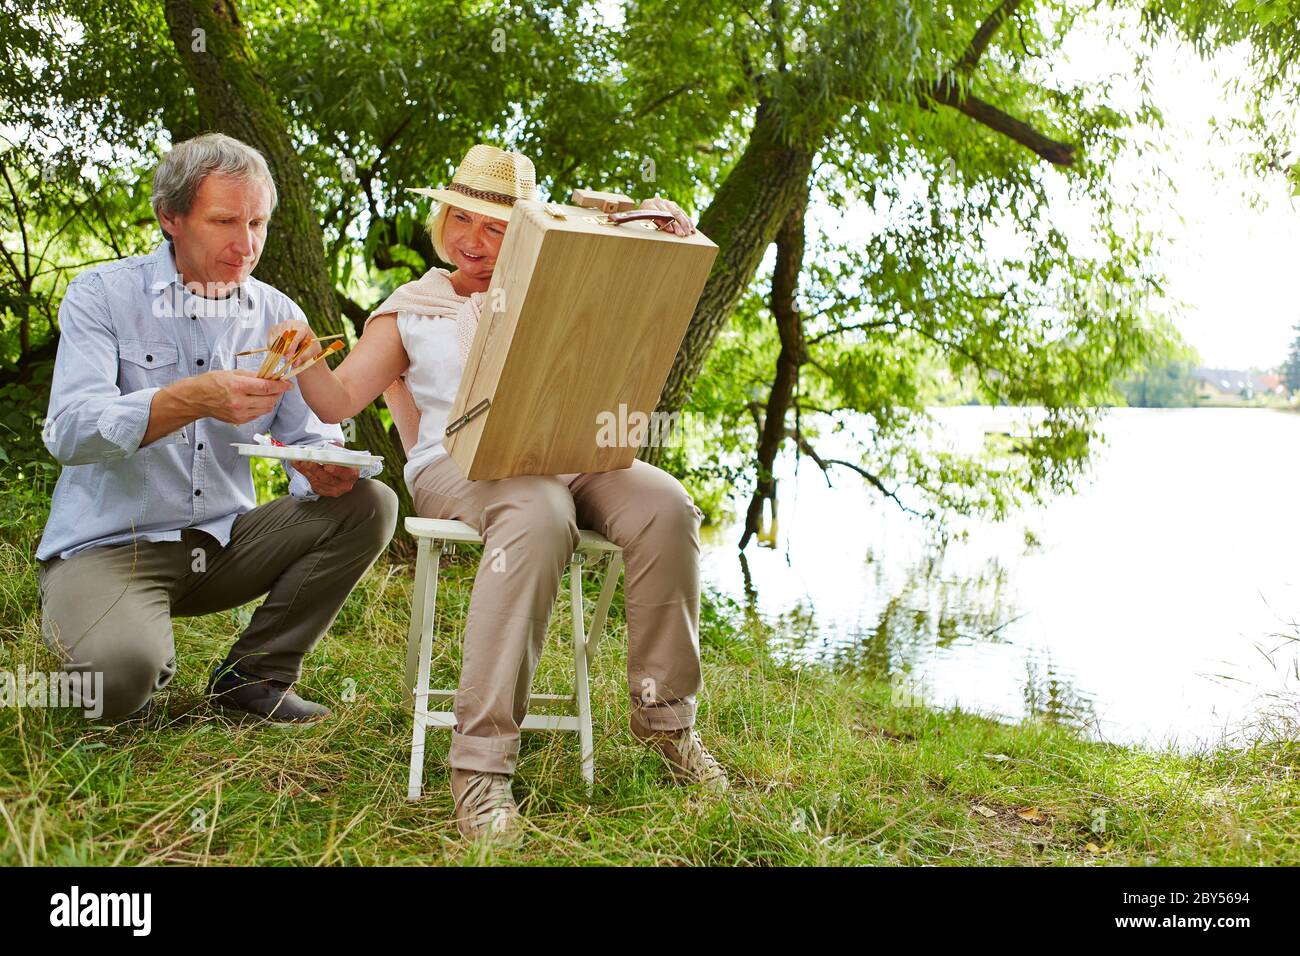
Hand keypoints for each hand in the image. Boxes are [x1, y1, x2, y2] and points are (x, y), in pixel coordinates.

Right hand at [171, 369, 291, 424]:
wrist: (196, 398)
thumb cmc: (212, 382)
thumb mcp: (233, 373)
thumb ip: (253, 375)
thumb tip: (271, 376)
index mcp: (237, 386)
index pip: (266, 387)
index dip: (281, 386)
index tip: (288, 384)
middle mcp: (239, 402)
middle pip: (270, 400)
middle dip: (277, 393)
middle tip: (277, 387)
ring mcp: (239, 413)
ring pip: (266, 409)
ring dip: (270, 401)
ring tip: (265, 393)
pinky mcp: (239, 420)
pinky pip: (258, 414)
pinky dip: (261, 407)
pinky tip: (255, 400)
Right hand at [268, 319, 321, 370]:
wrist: (304, 342)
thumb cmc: (309, 347)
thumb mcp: (311, 352)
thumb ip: (304, 357)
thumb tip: (295, 363)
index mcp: (302, 326)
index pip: (295, 336)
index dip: (291, 347)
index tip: (288, 357)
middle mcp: (291, 323)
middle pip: (284, 336)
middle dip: (284, 349)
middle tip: (286, 359)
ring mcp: (281, 325)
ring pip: (276, 338)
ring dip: (278, 349)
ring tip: (285, 355)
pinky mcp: (273, 330)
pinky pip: (270, 340)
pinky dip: (273, 348)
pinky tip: (279, 352)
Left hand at [295, 444, 360, 496]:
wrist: (339, 469)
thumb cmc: (341, 459)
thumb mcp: (342, 452)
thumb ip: (336, 450)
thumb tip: (327, 447)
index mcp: (352, 474)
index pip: (345, 473)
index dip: (336, 470)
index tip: (327, 465)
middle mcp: (344, 485)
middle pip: (328, 478)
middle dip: (315, 469)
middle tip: (306, 461)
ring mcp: (332, 490)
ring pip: (317, 480)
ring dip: (305, 469)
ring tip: (297, 460)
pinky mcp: (322, 490)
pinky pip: (311, 482)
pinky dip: (302, 471)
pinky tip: (296, 463)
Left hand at [639, 196, 695, 236]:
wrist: (642, 214)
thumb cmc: (642, 222)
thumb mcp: (646, 224)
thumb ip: (657, 225)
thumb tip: (670, 228)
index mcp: (648, 205)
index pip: (659, 213)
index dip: (666, 222)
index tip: (671, 231)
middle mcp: (657, 201)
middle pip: (670, 213)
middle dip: (678, 224)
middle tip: (682, 234)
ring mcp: (666, 202)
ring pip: (678, 212)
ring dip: (685, 223)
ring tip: (689, 232)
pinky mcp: (672, 204)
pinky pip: (682, 212)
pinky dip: (687, 220)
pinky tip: (692, 227)